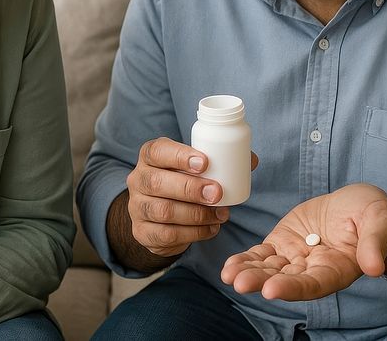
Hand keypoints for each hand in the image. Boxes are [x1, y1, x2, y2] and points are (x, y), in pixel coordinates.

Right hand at [126, 137, 257, 256]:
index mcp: (150, 156)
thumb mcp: (194, 167)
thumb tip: (250, 160)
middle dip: (190, 188)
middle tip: (217, 193)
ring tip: (220, 214)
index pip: (157, 151)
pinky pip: (167, 235)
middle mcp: (138, 179)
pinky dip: (194, 233)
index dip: (179, 155)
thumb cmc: (182, 181)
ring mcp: (137, 207)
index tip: (204, 162)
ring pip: (162, 211)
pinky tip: (211, 229)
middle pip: (157, 182)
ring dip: (196, 214)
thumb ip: (221, 161)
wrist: (159, 214)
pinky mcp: (142, 232)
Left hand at [221, 183, 386, 300]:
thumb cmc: (372, 213)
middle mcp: (313, 269)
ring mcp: (296, 257)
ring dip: (249, 273)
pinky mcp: (283, 242)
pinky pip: (262, 254)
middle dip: (262, 282)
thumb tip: (374, 267)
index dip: (293, 288)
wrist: (357, 205)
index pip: (313, 283)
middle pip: (285, 280)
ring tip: (229, 276)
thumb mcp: (379, 221)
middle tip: (240, 284)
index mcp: (337, 269)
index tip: (271, 290)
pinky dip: (246, 260)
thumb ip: (374, 243)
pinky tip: (229, 267)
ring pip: (270, 269)